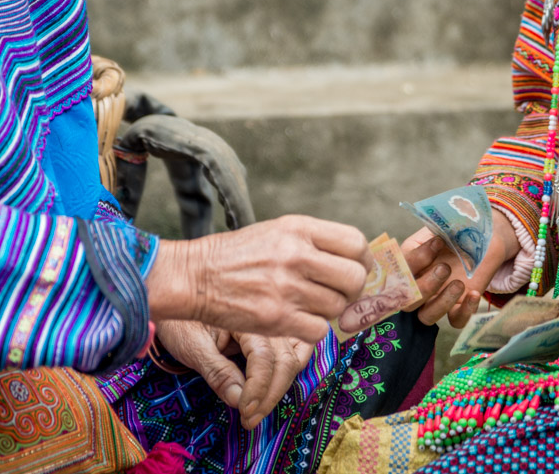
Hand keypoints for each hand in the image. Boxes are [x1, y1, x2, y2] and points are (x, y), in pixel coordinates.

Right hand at [146, 215, 368, 342]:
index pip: (355, 242)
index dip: (363, 261)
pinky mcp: (277, 318)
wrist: (195, 276)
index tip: (358, 270)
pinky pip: (319, 330)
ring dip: (328, 311)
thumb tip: (353, 261)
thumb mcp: (275, 231)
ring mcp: (288, 287)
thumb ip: (312, 243)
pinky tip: (296, 321)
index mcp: (298, 228)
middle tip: (337, 294)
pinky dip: (312, 330)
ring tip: (308, 306)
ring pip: (337, 307)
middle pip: (354, 278)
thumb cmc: (236, 255)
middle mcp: (296, 255)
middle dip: (352, 291)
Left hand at [154, 321, 314, 429]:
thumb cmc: (182, 320)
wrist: (180, 295)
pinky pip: (298, 348)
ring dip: (281, 387)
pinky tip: (275, 385)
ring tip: (258, 409)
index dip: (258, 389)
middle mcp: (266, 315)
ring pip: (295, 357)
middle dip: (270, 395)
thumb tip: (238, 400)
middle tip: (249, 420)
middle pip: (285, 360)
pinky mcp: (277, 329)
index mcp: (245, 315)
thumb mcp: (192, 345)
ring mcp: (274, 321)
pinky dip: (293, 368)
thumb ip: (217, 372)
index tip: (244, 412)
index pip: (264, 357)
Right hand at [402, 208, 520, 327]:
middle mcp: (417, 285)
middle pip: (407, 302)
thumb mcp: (443, 226)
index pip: (399, 270)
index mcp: (407, 263)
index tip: (437, 242)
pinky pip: (456, 321)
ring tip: (459, 284)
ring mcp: (436, 299)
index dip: (415, 260)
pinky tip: (474, 293)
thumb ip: (433, 229)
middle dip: (425, 287)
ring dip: (441, 302)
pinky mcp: (457, 308)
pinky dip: (465, 311)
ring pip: (426, 317)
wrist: (480, 239)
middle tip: (445, 268)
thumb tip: (434, 236)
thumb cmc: (455, 232)